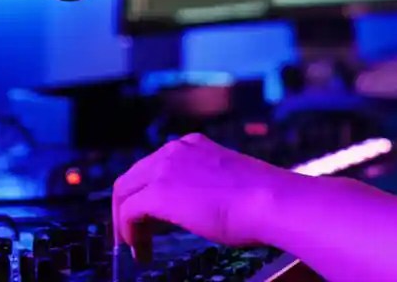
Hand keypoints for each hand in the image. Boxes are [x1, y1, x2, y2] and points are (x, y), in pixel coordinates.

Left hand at [112, 133, 297, 261]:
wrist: (271, 201)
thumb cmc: (263, 201)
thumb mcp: (227, 185)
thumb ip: (205, 189)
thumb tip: (197, 209)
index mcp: (194, 145)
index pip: (156, 166)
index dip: (147, 193)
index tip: (150, 218)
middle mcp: (175, 150)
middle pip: (133, 176)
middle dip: (128, 206)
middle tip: (132, 234)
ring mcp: (165, 168)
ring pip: (125, 191)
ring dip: (125, 221)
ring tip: (135, 247)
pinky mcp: (159, 192)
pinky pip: (128, 212)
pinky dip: (127, 232)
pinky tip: (140, 251)